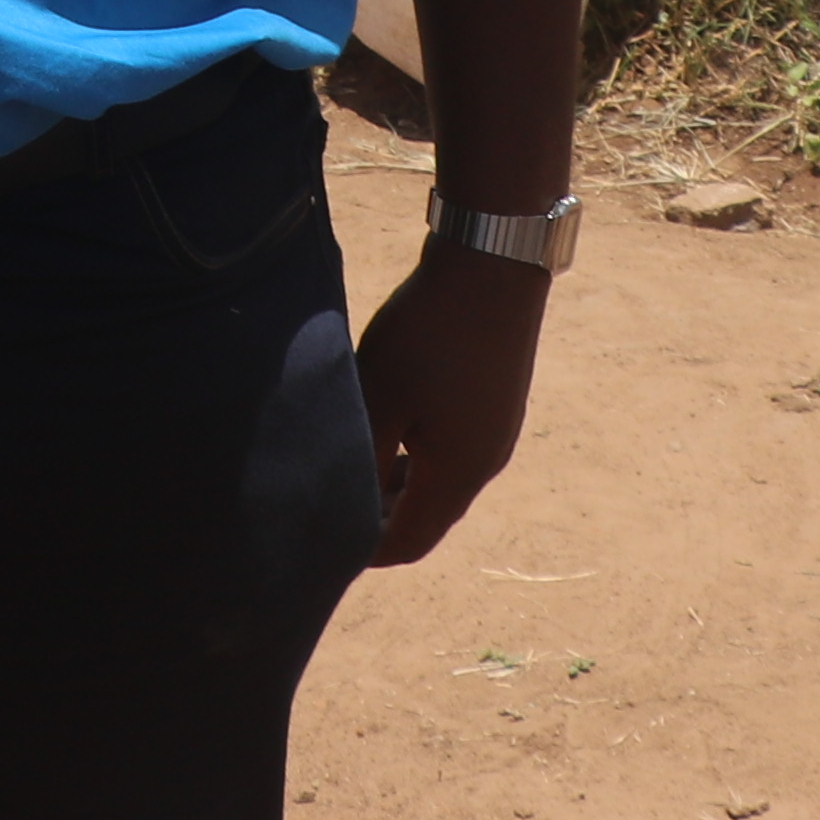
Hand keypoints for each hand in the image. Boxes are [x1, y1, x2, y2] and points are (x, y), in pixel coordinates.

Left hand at [352, 241, 549, 568]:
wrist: (492, 268)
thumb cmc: (428, 334)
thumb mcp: (379, 398)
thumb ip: (364, 458)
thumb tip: (349, 504)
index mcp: (458, 475)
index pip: (409, 542)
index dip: (366, 552)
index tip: (322, 542)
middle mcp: (485, 464)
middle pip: (428, 517)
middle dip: (380, 520)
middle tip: (330, 503)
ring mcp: (497, 432)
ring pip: (442, 484)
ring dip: (399, 486)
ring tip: (354, 465)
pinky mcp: (497, 404)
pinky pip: (454, 453)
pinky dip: (419, 459)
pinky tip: (389, 428)